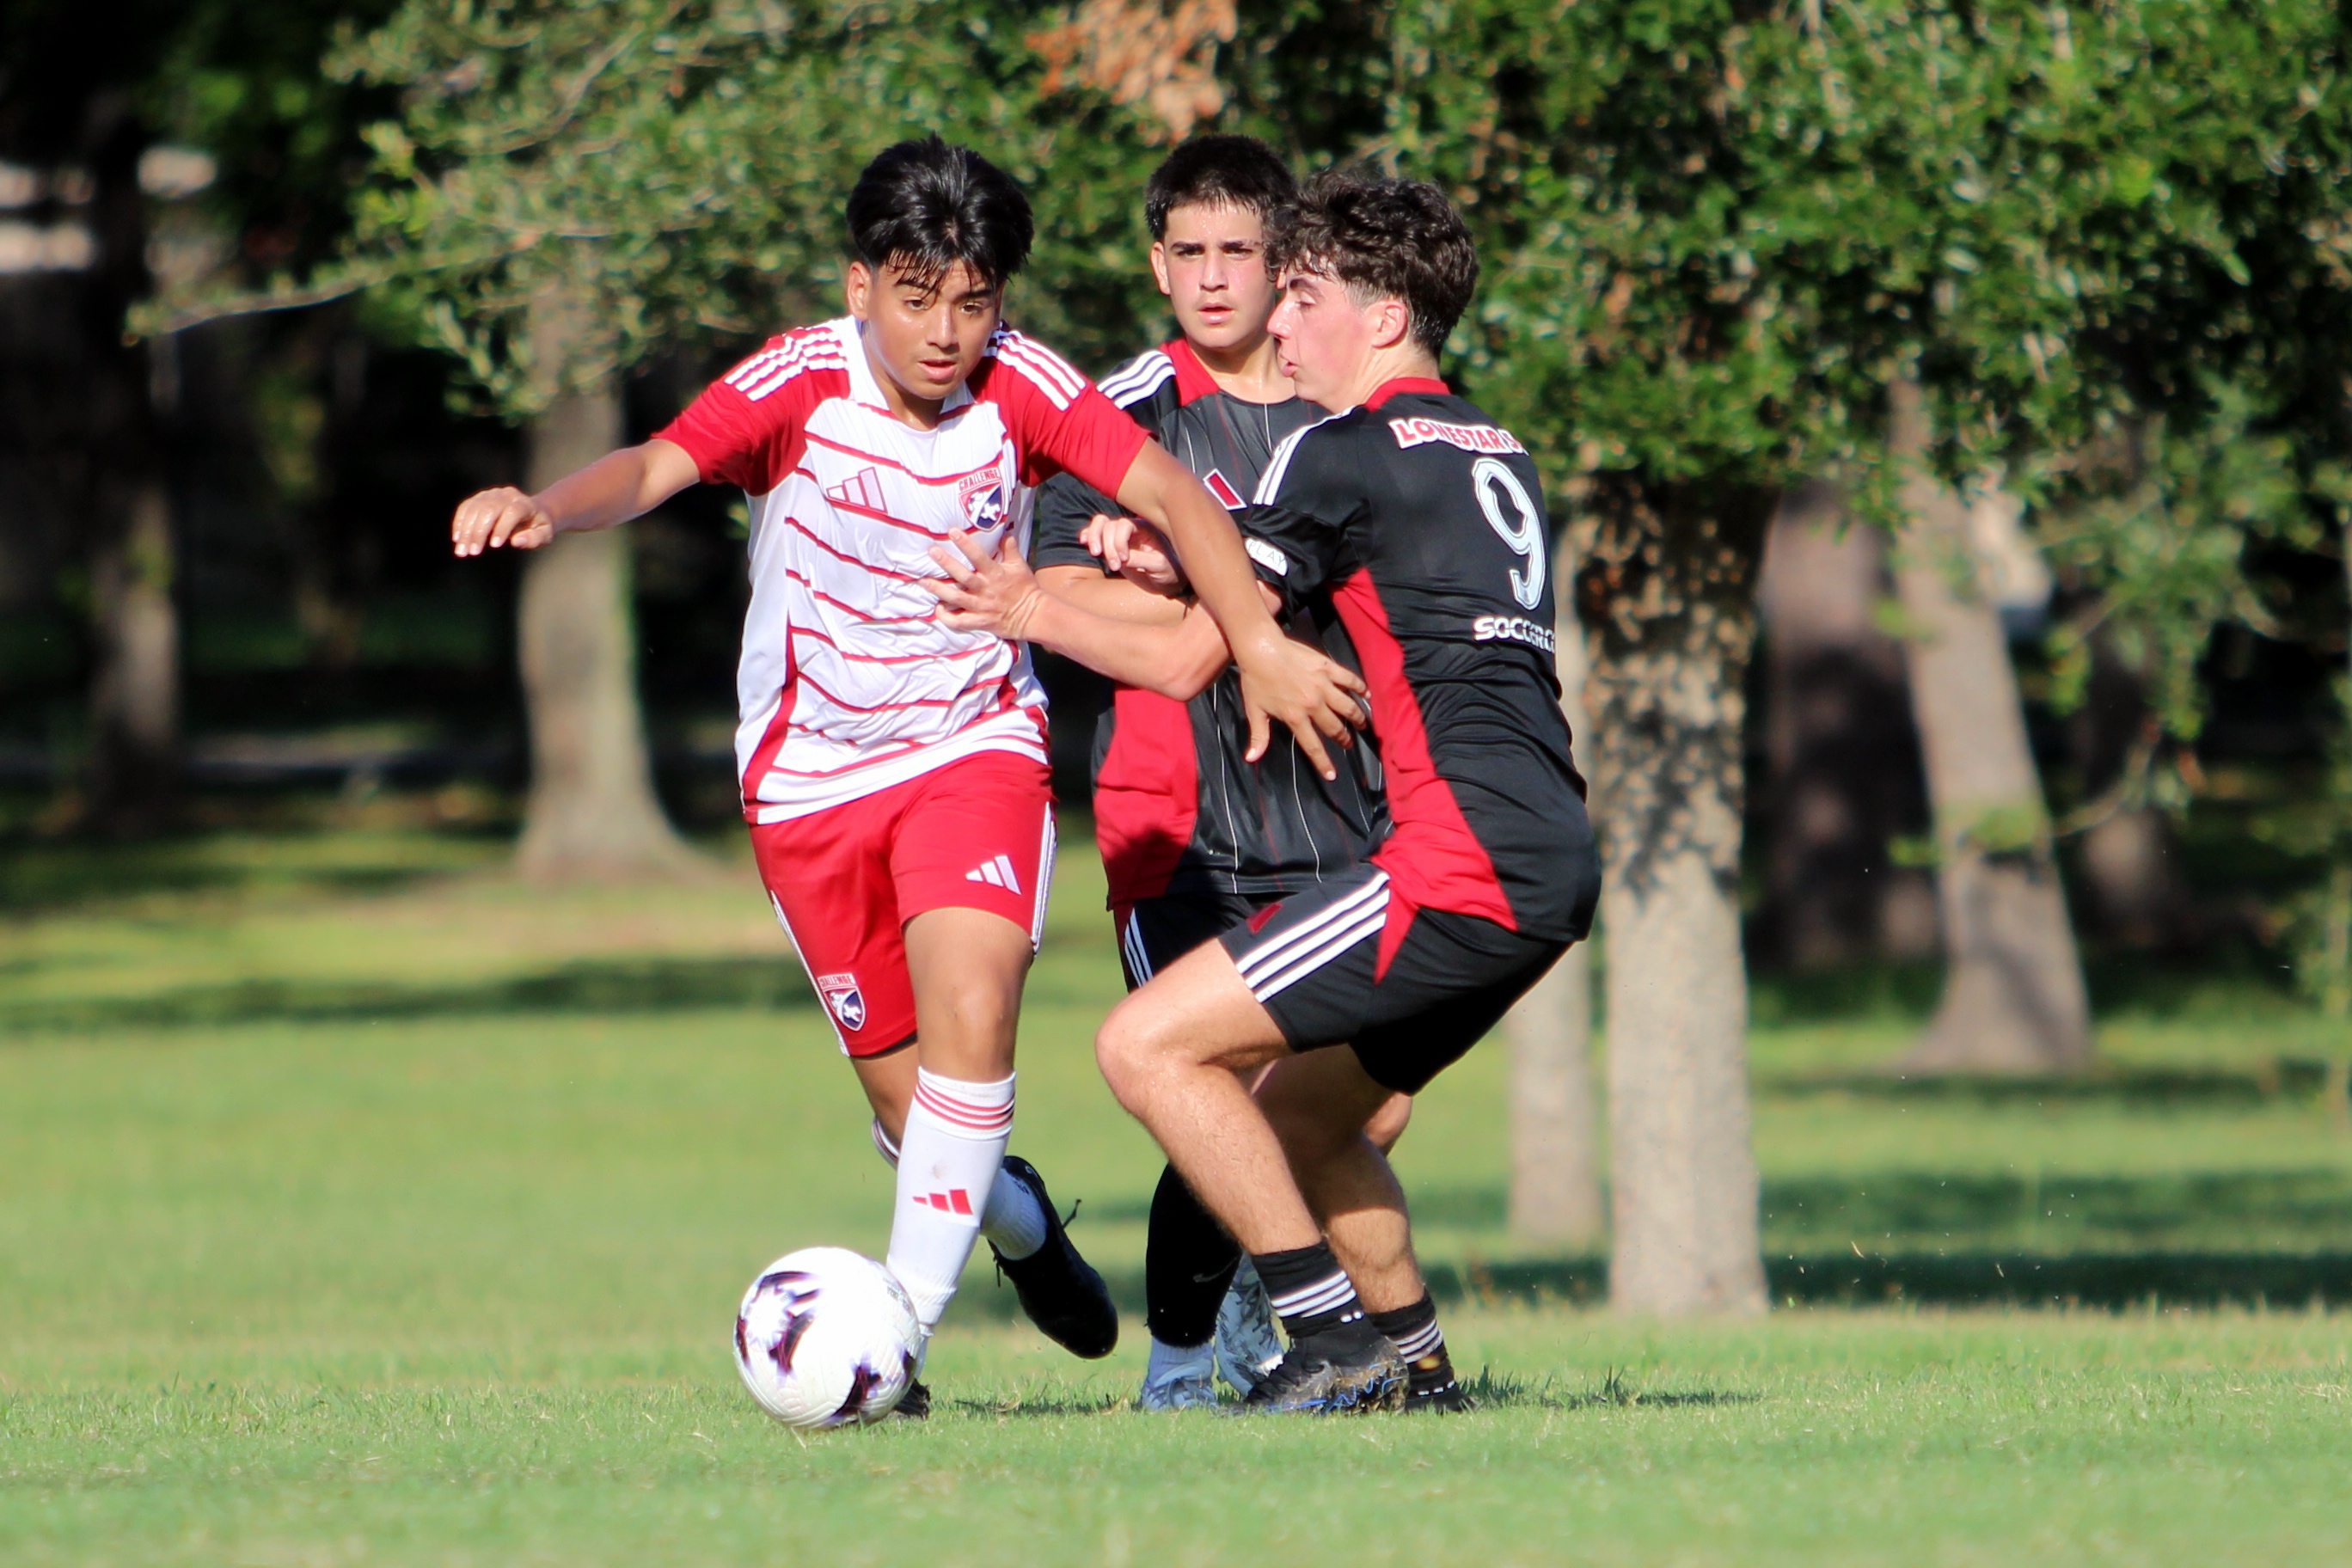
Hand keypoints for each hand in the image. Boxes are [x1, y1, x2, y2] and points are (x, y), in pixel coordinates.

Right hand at [451, 486, 557, 556]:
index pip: (511, 512)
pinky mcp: (480, 498)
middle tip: (472, 552)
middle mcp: (507, 495)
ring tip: (461, 550)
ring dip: (465, 530)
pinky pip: (466, 507)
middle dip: (479, 532)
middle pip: (489, 509)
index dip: (502, 528)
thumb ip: (534, 538)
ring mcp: (492, 494)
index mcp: (526, 504)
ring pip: (474, 508)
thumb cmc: (539, 526)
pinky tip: (457, 539)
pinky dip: (460, 523)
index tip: (494, 546)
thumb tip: (517, 541)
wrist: (534, 510)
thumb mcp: (545, 534)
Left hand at [925, 528, 1044, 639]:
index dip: (965, 544)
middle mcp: (985, 589)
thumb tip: (1005, 530)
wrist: (1033, 616)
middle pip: (963, 576)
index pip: (979, 556)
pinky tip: (937, 608)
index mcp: (995, 574)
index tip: (952, 531)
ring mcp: (980, 607)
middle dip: (946, 564)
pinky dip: (946, 617)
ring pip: (956, 598)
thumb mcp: (1020, 565)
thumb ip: (1010, 548)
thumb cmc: (1025, 588)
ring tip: (923, 581)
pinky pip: (959, 621)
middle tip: (932, 552)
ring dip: (938, 590)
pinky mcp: (979, 622)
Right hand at [1081, 513, 1184, 595]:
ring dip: (1094, 536)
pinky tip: (1083, 542)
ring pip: (1101, 523)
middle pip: (1110, 524)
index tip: (1123, 560)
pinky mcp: (1111, 546)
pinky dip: (1088, 535)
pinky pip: (1096, 532)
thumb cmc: (1168, 571)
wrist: (1166, 579)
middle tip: (1114, 567)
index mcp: (1145, 529)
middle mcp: (1131, 528)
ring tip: (1095, 553)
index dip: (1119, 542)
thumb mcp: (1159, 566)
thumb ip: (1141, 560)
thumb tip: (1122, 559)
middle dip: (1107, 545)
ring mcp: (1120, 536)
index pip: (1124, 525)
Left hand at [1236, 635, 1369, 780]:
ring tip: (1362, 723)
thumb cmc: (1255, 680)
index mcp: (1295, 717)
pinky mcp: (1328, 668)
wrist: (1261, 649)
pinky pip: (1349, 680)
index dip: (1323, 763)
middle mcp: (1313, 705)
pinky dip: (1360, 688)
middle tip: (1349, 744)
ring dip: (1357, 717)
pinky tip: (1367, 695)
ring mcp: (1323, 686)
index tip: (1332, 775)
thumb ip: (1258, 736)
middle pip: (1335, 728)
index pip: (1313, 746)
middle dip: (1344, 739)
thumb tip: (1251, 759)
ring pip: (1348, 706)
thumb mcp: (1254, 710)